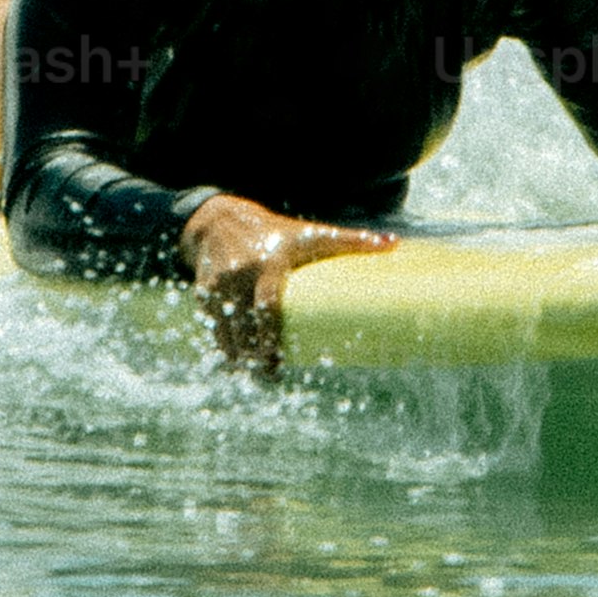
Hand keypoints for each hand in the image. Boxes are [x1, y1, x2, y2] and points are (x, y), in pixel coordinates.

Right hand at [184, 192, 396, 374]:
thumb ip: (350, 240)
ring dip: (237, 358)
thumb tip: (394, 243)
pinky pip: (212, 328)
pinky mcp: (203, 293)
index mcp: (269, 263)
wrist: (221, 220)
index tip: (277, 362)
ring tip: (253, 375)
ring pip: (225, 332)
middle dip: (253, 357)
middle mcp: (239, 275)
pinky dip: (222, 347)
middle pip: (244, 327)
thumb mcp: (311, 233)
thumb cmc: (276, 232)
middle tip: (269, 376)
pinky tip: (233, 364)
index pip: (266, 306)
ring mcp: (217, 285)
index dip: (269, 338)